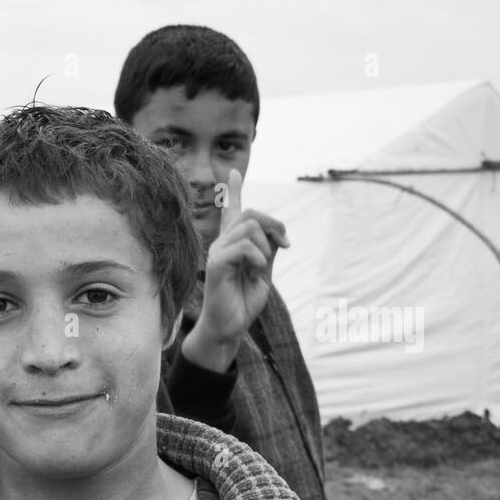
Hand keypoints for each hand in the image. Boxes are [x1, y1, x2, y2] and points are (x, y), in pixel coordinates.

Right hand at [186, 169, 289, 371]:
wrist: (229, 327)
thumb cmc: (243, 302)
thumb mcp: (264, 271)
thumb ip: (269, 249)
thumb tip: (277, 233)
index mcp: (233, 243)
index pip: (231, 211)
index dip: (234, 191)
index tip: (233, 172)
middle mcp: (221, 243)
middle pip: (251, 213)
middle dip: (275, 225)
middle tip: (284, 247)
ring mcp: (216, 252)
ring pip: (250, 227)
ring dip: (266, 247)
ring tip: (260, 268)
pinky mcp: (215, 264)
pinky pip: (245, 247)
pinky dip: (258, 258)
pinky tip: (253, 273)